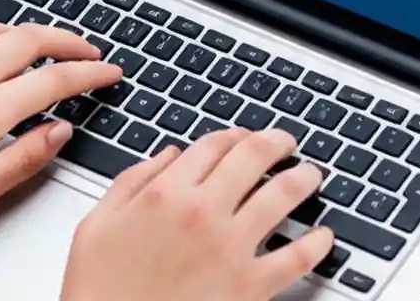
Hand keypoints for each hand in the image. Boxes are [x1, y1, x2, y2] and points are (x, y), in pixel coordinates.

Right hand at [62, 128, 334, 300]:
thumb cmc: (100, 293)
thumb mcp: (96, 226)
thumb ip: (131, 182)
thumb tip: (167, 156)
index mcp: (165, 194)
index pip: (214, 144)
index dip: (235, 134)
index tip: (244, 137)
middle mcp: (203, 213)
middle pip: (254, 157)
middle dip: (277, 143)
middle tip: (286, 144)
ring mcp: (231, 248)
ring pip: (283, 195)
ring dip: (303, 178)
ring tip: (310, 176)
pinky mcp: (251, 286)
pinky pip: (298, 256)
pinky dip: (317, 243)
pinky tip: (323, 236)